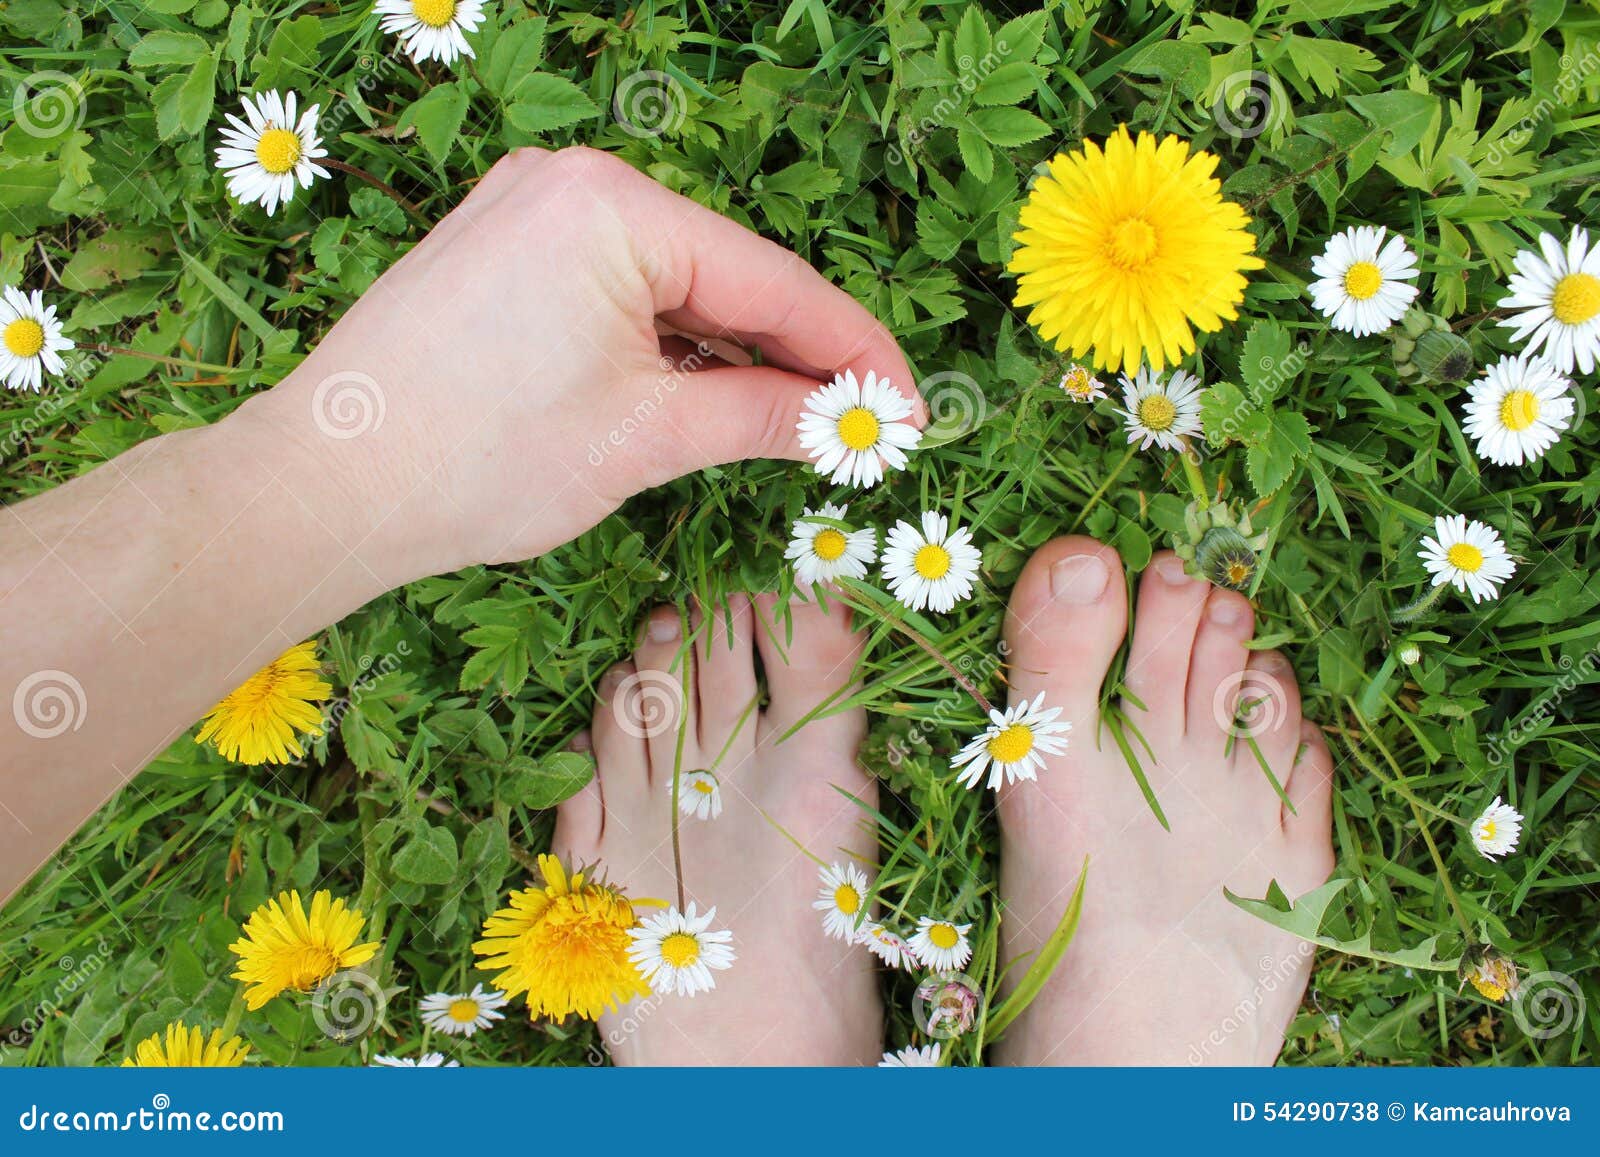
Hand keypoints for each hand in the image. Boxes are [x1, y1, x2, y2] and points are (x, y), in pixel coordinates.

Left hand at [235, 146, 917, 581]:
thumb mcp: (648, 438)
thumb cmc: (475, 460)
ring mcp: (530, 212)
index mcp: (613, 205)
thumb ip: (765, 416)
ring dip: (734, 355)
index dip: (854, 353)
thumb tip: (852, 423)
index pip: (773, 282)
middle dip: (796, 356)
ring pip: (673, 286)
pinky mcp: (503, 253)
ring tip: (798, 426)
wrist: (325, 487)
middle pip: (727, 275)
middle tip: (864, 427)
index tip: (908, 410)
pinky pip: (618, 292)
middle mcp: (571, 183)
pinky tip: (711, 397)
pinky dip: (669, 345)